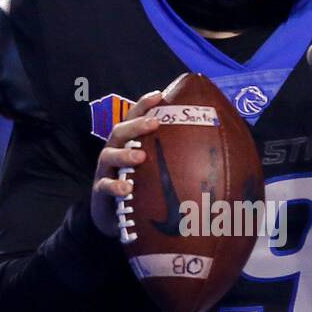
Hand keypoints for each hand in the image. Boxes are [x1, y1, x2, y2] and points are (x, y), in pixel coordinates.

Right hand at [91, 89, 164, 236]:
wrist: (112, 216)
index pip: (133, 118)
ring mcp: (106, 171)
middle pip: (120, 132)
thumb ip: (171, 158)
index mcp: (127, 143)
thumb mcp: (152, 169)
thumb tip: (210, 150)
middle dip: (136, 125)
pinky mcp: (101, 191)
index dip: (143, 106)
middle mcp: (114, 151)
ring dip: (124, 154)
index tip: (159, 95)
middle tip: (154, 124)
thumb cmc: (139, 187)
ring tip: (141, 157)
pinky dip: (115, 185)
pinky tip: (127, 188)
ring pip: (109, 156)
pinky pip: (105, 185)